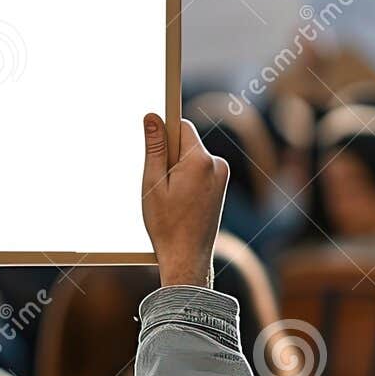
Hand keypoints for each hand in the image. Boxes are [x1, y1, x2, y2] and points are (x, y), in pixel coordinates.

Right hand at [141, 114, 227, 288]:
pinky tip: (180, 203)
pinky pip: (199, 171)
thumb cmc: (167, 224)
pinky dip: (186, 180)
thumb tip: (153, 118)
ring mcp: (222, 177)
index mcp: (200, 161)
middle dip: (170, 156)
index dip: (164, 133)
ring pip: (192, 158)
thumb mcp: (153, 183)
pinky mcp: (221, 187)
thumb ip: (155, 147)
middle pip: (186, 143)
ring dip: (177, 170)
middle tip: (159, 184)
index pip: (181, 126)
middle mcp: (217, 165)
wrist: (188, 258)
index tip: (152, 143)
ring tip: (170, 198)